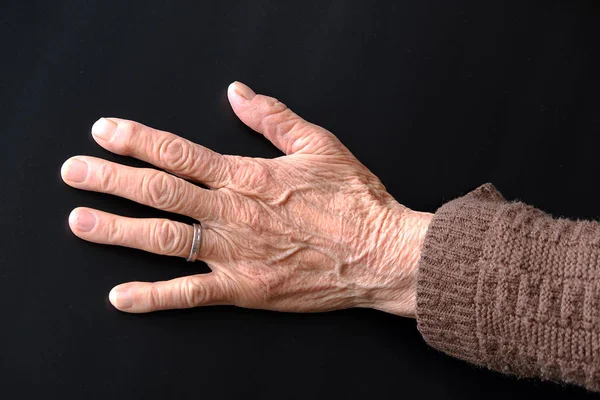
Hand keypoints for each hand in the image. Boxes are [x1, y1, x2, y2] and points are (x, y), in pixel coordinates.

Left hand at [61, 82, 431, 315]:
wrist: (380, 252)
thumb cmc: (353, 199)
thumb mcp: (319, 144)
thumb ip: (273, 117)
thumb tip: (238, 93)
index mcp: (247, 175)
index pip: (179, 152)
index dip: (137, 139)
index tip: (105, 132)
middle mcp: (231, 212)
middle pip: (158, 191)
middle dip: (110, 179)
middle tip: (73, 172)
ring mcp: (234, 252)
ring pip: (163, 239)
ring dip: (117, 230)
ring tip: (80, 222)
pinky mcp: (244, 287)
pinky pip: (190, 294)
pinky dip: (153, 297)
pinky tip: (121, 296)